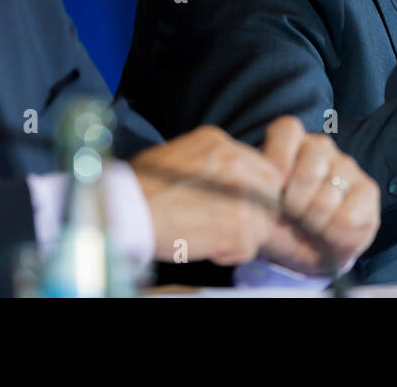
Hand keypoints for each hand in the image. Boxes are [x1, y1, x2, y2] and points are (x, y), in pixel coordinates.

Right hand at [129, 126, 283, 264]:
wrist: (126, 211)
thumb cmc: (143, 186)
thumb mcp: (180, 153)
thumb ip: (214, 160)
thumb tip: (232, 177)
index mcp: (221, 143)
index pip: (262, 165)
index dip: (254, 187)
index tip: (240, 201)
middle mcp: (237, 165)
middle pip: (270, 191)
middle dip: (256, 209)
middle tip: (230, 222)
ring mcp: (242, 197)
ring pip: (262, 222)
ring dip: (241, 234)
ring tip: (209, 235)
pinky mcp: (239, 229)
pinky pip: (248, 247)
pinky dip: (228, 253)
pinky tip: (204, 246)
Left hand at [258, 117, 379, 274]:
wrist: (310, 245)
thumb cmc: (280, 216)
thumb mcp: (260, 201)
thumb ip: (258, 186)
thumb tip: (263, 188)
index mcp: (293, 140)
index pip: (287, 129)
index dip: (278, 158)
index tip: (273, 188)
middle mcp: (321, 147)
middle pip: (308, 173)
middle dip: (294, 207)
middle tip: (291, 217)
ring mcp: (347, 166)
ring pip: (326, 202)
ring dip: (312, 226)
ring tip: (309, 227)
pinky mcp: (368, 189)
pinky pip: (347, 218)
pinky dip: (333, 235)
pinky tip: (329, 234)